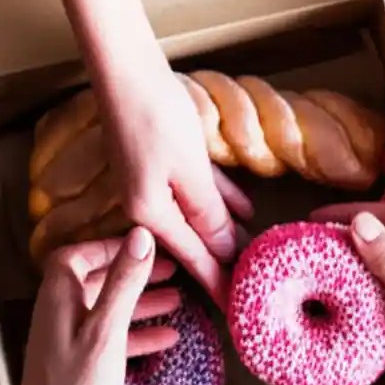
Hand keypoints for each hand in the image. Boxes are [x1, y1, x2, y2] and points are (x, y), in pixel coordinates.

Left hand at [11, 228, 179, 384]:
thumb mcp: (106, 330)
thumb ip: (124, 282)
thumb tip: (141, 235)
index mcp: (59, 295)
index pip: (81, 253)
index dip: (113, 246)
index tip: (147, 245)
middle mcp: (60, 311)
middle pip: (99, 279)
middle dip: (134, 273)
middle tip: (172, 269)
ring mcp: (69, 337)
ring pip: (109, 309)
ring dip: (141, 302)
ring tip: (178, 299)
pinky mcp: (80, 361)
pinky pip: (112, 337)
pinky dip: (137, 334)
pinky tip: (168, 338)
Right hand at [95, 54, 252, 306]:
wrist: (126, 69)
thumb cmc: (156, 116)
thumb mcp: (190, 172)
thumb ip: (209, 215)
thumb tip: (225, 255)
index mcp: (151, 216)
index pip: (196, 262)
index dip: (220, 288)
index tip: (240, 315)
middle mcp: (147, 207)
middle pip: (197, 243)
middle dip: (226, 264)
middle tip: (258, 287)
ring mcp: (151, 185)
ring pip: (199, 216)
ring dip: (228, 232)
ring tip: (258, 255)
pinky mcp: (159, 164)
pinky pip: (196, 190)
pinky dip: (220, 200)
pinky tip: (246, 211)